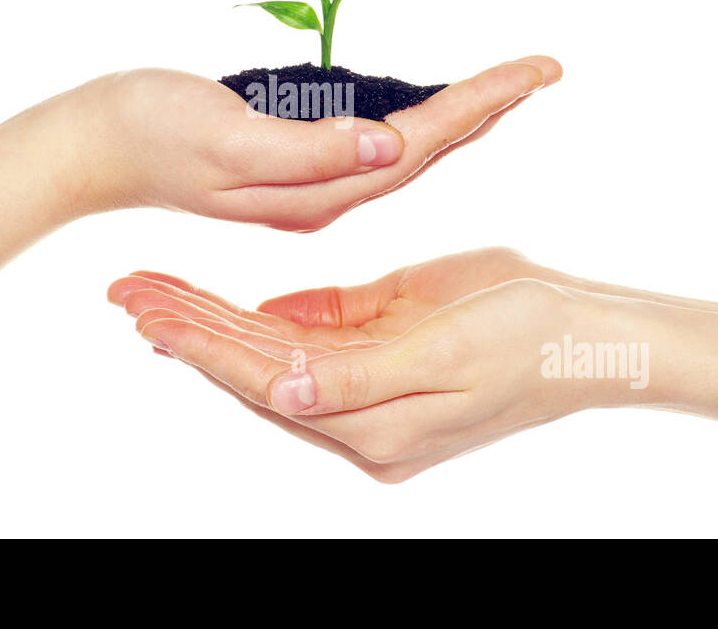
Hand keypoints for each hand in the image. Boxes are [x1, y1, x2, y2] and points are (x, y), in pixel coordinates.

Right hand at [67, 57, 558, 230]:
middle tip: (541, 71)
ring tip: (502, 89)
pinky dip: (411, 122)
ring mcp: (303, 186)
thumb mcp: (228, 138)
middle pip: (424, 153)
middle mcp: (321, 197)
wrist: (89, 146)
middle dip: (486, 111)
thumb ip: (310, 150)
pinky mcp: (285, 167)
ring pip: (402, 152)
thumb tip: (393, 146)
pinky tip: (425, 110)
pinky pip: (370, 146)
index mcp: (315, 193)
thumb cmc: (148, 130)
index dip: (480, 105)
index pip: (419, 145)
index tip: (535, 71)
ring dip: (456, 119)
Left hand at [106, 249, 641, 481]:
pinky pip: (308, 347)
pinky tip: (221, 312)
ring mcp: (372, 397)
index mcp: (376, 424)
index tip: (149, 312)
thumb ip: (358, 371)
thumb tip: (278, 383)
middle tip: (130, 293)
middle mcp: (363, 421)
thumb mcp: (447, 347)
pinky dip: (259, 328)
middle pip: (255, 372)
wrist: (588, 337)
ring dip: (214, 327)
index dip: (203, 345)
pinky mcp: (383, 366)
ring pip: (272, 359)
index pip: (264, 381)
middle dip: (190, 331)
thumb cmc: (530, 336)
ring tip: (155, 296)